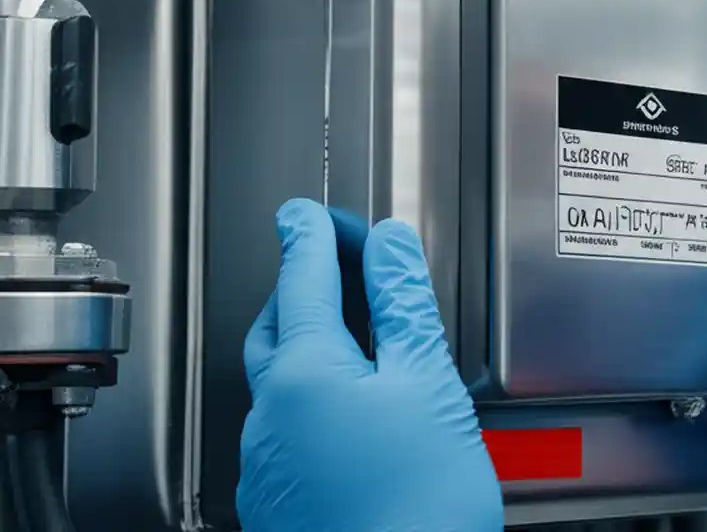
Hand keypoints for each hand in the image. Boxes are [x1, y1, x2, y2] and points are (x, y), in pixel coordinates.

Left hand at [238, 199, 501, 531]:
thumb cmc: (418, 503)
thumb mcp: (427, 383)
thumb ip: (404, 306)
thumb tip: (389, 245)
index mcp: (305, 372)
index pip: (301, 277)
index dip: (312, 235)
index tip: (308, 214)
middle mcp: (271, 414)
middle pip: (276, 325)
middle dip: (301, 287)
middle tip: (337, 269)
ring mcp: (268, 460)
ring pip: (277, 380)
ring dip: (309, 347)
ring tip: (362, 346)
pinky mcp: (277, 498)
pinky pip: (284, 428)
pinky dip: (312, 401)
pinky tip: (353, 416)